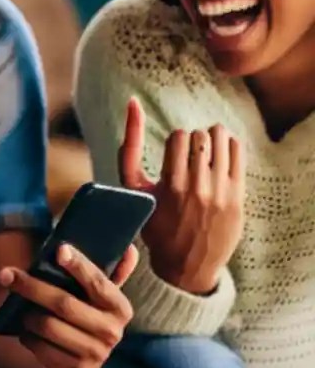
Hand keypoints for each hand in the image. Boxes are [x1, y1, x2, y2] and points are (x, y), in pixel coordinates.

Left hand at [0, 244, 138, 367]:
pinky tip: (26, 330)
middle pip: (64, 304)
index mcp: (119, 307)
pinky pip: (40, 348)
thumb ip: (111, 270)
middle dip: (31, 286)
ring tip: (19, 307)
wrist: (77, 357)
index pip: (97, 282)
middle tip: (6, 274)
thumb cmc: (84, 312)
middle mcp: (112, 333)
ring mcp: (96, 355)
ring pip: (48, 326)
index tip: (59, 250)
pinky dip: (27, 336)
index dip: (78, 265)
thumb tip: (130, 249)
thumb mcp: (97, 293)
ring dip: (26, 314)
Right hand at [118, 99, 244, 293]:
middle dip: (194, 139)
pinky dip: (230, 146)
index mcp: (171, 187)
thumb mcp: (133, 190)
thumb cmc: (154, 223)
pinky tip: (222, 153)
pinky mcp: (237, 198)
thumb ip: (129, 147)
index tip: (175, 151)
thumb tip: (132, 102)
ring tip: (207, 148)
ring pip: (222, 141)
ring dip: (212, 138)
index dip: (176, 139)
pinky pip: (238, 155)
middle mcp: (197, 189)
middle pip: (201, 138)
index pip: (179, 138)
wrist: (186, 265)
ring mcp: (221, 194)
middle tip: (192, 150)